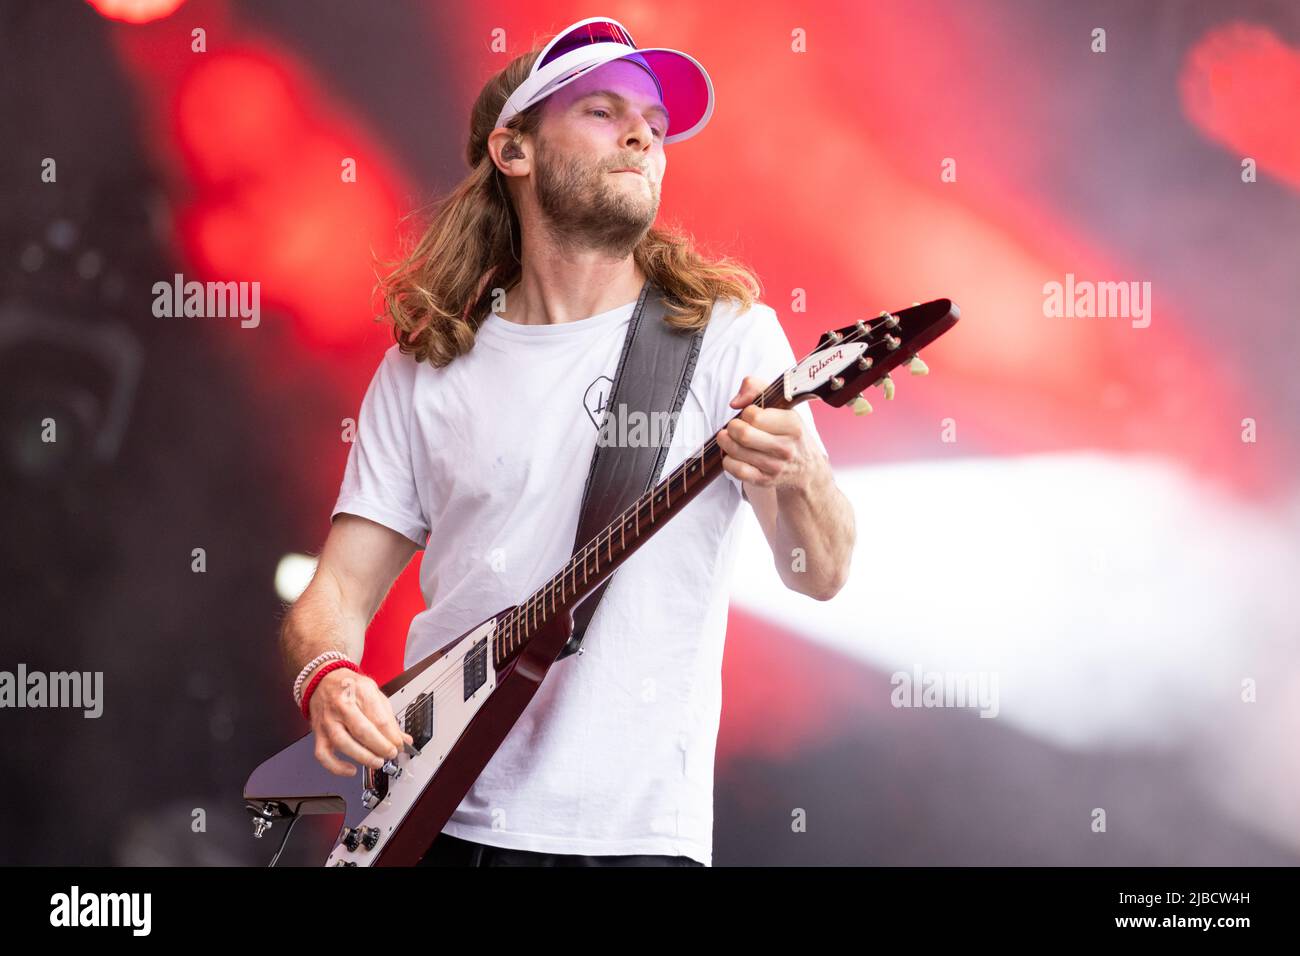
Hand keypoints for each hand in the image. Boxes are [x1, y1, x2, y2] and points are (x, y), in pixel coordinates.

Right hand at [308, 668, 412, 777]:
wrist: (323, 680)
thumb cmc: (349, 687)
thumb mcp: (374, 692)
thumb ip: (388, 716)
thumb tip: (403, 739)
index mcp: (360, 692)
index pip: (379, 718)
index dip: (392, 736)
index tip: (400, 745)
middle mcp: (341, 706)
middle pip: (362, 730)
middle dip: (380, 746)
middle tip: (391, 753)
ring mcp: (328, 720)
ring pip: (343, 743)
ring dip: (363, 757)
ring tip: (377, 762)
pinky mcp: (318, 733)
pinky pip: (323, 755)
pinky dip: (336, 767)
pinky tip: (351, 770)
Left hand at [716, 375, 823, 491]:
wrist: (805, 468)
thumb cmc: (788, 432)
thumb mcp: (781, 405)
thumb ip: (757, 388)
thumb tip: (735, 402)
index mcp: (792, 425)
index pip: (754, 415)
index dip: (746, 412)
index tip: (751, 415)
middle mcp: (786, 447)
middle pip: (743, 434)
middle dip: (732, 427)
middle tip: (734, 427)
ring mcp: (776, 466)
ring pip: (736, 452)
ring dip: (727, 443)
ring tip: (729, 438)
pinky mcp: (765, 480)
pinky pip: (737, 470)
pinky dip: (728, 461)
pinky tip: (733, 455)